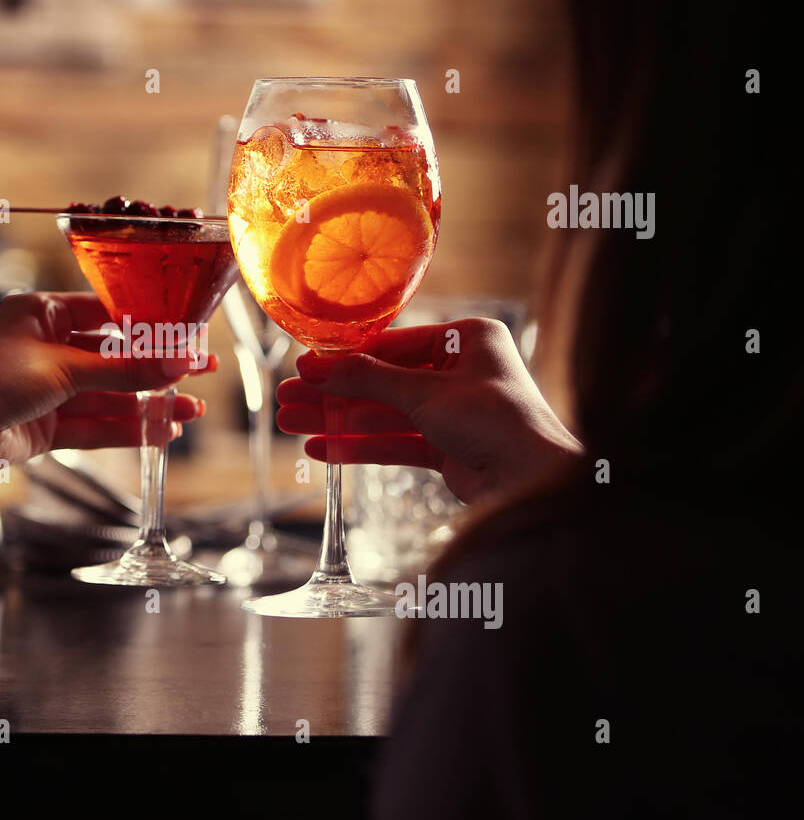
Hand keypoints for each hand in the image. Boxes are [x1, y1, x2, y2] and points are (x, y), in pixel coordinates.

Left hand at [0, 292, 214, 488]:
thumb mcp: (65, 368)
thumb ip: (125, 370)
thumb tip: (180, 364)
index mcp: (42, 314)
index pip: (107, 314)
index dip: (149, 327)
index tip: (186, 335)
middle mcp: (45, 349)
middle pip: (112, 359)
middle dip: (156, 370)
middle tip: (201, 373)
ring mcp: (46, 391)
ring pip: (108, 397)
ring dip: (148, 404)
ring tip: (191, 411)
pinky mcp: (45, 428)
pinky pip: (94, 426)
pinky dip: (127, 429)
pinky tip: (161, 431)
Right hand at [277, 318, 580, 504]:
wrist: (533, 480)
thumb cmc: (496, 421)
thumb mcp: (424, 391)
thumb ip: (366, 378)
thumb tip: (315, 366)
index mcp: (467, 339)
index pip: (392, 345)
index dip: (345, 360)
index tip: (303, 367)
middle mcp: (462, 371)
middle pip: (382, 381)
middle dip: (333, 393)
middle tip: (287, 398)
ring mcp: (454, 411)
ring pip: (383, 414)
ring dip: (337, 421)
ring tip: (290, 424)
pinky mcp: (448, 447)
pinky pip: (395, 442)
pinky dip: (360, 446)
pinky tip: (321, 448)